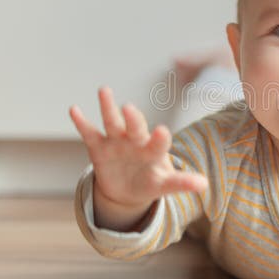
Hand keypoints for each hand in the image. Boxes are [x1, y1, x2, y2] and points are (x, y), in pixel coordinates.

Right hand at [69, 86, 208, 209]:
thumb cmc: (150, 180)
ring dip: (108, 107)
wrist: (128, 188)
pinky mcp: (99, 147)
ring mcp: (117, 142)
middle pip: (135, 127)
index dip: (160, 139)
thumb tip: (204, 184)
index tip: (162, 131)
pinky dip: (81, 122)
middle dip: (133, 118)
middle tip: (129, 107)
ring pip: (112, 122)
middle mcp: (136, 141)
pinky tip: (74, 109)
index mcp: (154, 150)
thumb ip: (181, 183)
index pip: (159, 143)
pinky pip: (89, 133)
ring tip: (104, 90)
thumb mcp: (164, 184)